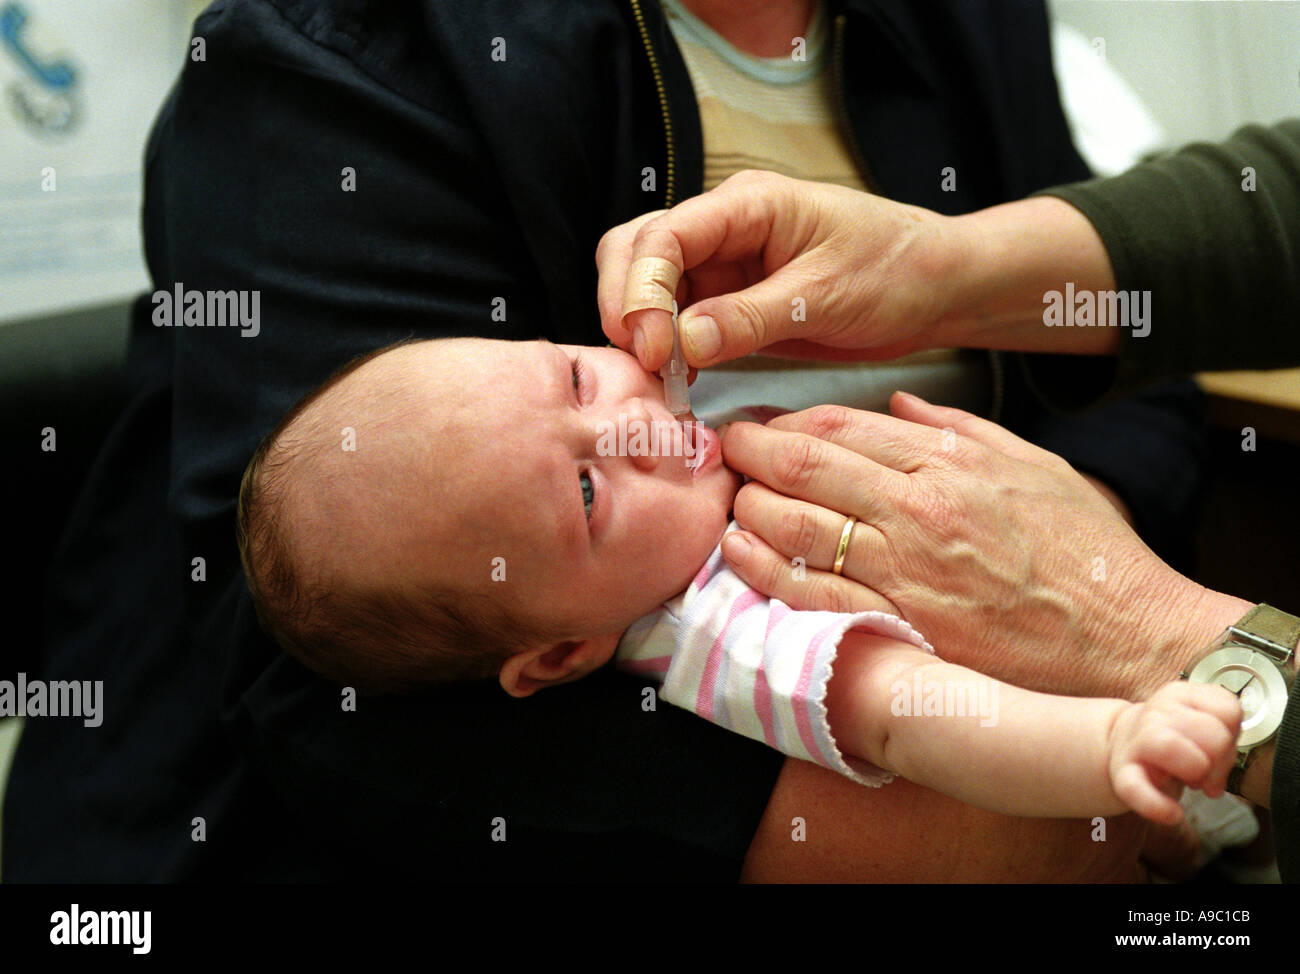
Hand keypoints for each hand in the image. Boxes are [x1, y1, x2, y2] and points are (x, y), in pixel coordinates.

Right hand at [595, 170, 953, 371]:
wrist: (935, 287)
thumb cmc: (895, 269)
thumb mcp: (827, 294)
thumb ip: (751, 317)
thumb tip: (682, 342)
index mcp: (748, 205)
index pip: (662, 235)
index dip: (642, 291)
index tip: (652, 348)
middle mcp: (725, 228)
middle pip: (636, 251)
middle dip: (626, 304)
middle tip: (644, 363)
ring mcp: (724, 265)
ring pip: (651, 288)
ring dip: (643, 331)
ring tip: (658, 381)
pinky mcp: (731, 303)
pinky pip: (679, 321)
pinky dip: (668, 350)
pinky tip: (680, 381)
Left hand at [718, 391, 1252, 700]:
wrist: (1126, 638)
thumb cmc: (1087, 553)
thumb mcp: (1034, 465)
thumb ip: (960, 428)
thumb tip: (899, 399)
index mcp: (948, 464)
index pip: (842, 425)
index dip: (787, 420)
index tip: (761, 423)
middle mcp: (916, 510)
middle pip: (806, 465)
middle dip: (751, 450)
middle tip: (723, 447)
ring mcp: (902, 570)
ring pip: (796, 524)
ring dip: (748, 505)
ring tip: (729, 497)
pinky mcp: (897, 627)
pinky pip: (810, 593)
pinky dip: (763, 570)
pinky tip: (737, 553)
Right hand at [1109, 682, 1242, 824]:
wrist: (1124, 744)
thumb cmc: (1174, 737)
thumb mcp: (1201, 722)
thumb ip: (1224, 735)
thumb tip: (1217, 778)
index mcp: (1181, 695)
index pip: (1228, 710)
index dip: (1233, 735)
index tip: (1219, 748)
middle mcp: (1157, 712)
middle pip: (1213, 734)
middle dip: (1220, 759)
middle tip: (1208, 769)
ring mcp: (1137, 742)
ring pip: (1172, 747)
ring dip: (1196, 772)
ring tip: (1194, 782)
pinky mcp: (1122, 774)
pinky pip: (1137, 789)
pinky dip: (1158, 806)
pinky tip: (1173, 813)